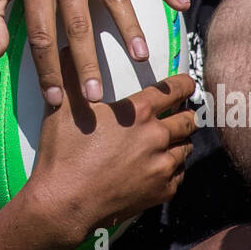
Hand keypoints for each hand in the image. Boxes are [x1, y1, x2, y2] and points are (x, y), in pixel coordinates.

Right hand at [25, 55, 197, 246]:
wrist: (64, 202)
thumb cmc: (63, 153)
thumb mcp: (62, 106)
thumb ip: (71, 74)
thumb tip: (67, 47)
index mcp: (137, 112)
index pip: (175, 90)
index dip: (185, 84)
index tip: (188, 84)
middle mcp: (156, 137)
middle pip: (188, 120)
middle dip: (186, 114)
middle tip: (180, 113)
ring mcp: (161, 167)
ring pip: (186, 148)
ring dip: (180, 142)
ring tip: (170, 141)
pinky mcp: (160, 191)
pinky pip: (179, 175)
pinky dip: (173, 169)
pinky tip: (161, 167)